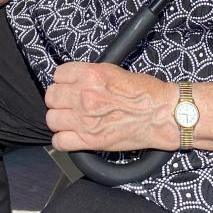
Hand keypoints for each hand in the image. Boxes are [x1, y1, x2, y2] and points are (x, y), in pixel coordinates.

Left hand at [44, 63, 178, 153]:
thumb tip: (75, 80)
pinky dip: (62, 141)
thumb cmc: (144, 92)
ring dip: (59, 120)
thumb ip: (90, 75)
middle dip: (58, 100)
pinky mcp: (90, 141)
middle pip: (51, 97)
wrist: (161, 114)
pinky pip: (60, 142)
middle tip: (67, 104)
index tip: (67, 86)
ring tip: (69, 120)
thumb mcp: (113, 70)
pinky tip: (70, 137)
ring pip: (51, 119)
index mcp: (90, 75)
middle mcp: (84, 96)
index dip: (62, 81)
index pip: (58, 75)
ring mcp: (85, 119)